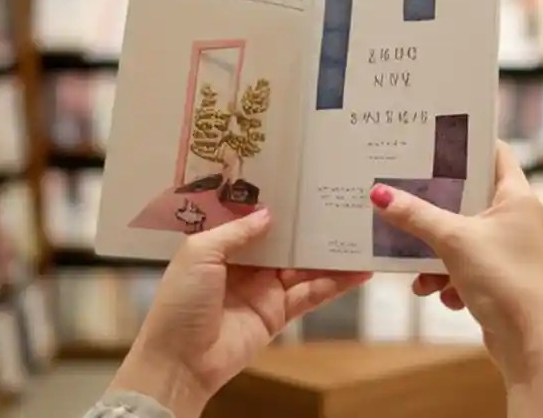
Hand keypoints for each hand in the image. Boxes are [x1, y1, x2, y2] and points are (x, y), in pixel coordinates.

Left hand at [108, 210, 370, 416]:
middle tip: (340, 202)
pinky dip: (335, 283)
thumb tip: (270, 213)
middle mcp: (246, 265)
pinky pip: (311, 294)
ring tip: (360, 233)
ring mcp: (265, 289)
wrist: (182, 361)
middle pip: (285, 240)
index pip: (253, 219)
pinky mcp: (279, 314)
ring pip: (303, 265)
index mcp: (221, 246)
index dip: (275, 202)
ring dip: (329, 253)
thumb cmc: (181, 302)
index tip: (301, 182)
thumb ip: (236, 231)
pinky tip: (359, 271)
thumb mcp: (199, 253)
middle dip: (308, 225)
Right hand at [368, 143, 542, 384]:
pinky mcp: (496, 277)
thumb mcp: (454, 241)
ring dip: (434, 251)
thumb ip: (416, 216)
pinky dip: (446, 278)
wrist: (529, 343)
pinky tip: (438, 293)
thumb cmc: (504, 281)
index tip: (431, 138)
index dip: (465, 142)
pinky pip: (461, 266)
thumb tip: (380, 193)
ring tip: (416, 267)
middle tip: (403, 191)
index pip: (493, 152)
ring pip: (459, 236)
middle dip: (434, 203)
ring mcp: (506, 248)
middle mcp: (515, 218)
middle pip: (467, 196)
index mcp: (516, 197)